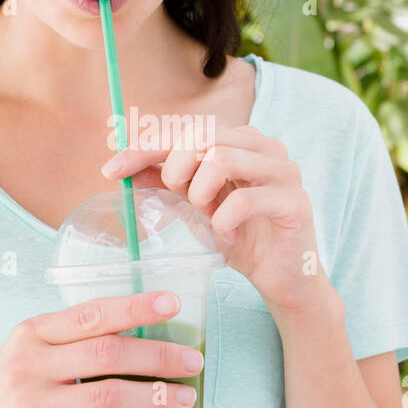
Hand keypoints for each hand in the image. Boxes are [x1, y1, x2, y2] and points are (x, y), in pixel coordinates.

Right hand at [0, 289, 202, 407]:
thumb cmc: (8, 390)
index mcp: (32, 334)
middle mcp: (30, 366)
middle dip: (157, 355)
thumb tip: (143, 334)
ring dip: (154, 397)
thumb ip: (72, 341)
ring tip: (186, 398)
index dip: (134, 307)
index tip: (173, 303)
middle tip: (193, 360)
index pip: (91, 314)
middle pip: (106, 354)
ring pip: (107, 398)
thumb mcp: (28, 352)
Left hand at [101, 124, 326, 318]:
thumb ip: (166, 182)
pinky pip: (245, 200)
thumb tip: (123, 167)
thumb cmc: (240, 238)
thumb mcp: (195, 207)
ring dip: (201, 193)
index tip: (111, 170)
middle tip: (178, 197)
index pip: (186, 129)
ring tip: (208, 217)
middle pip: (203, 134)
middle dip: (176, 168)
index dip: (145, 147)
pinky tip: (226, 236)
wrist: (281, 279)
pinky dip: (223, 220)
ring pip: (223, 158)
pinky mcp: (296, 203)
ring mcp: (285, 171)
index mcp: (242, 140)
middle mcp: (266, 146)